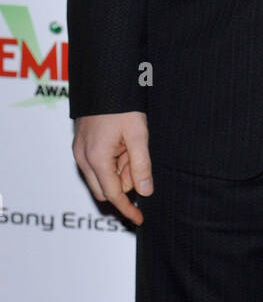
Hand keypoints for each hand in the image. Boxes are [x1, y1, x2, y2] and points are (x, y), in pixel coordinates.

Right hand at [72, 112, 151, 226]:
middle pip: (105, 189)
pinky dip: (111, 161)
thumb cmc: (121, 105)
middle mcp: (82, 158)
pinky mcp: (80, 145)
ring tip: (130, 145)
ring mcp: (79, 151)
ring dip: (118, 170)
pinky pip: (96, 164)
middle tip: (137, 160)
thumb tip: (145, 191)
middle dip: (124, 182)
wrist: (104, 82)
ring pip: (100, 176)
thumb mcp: (138, 134)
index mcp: (96, 158)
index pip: (113, 194)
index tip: (139, 219)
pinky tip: (121, 143)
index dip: (127, 208)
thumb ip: (141, 165)